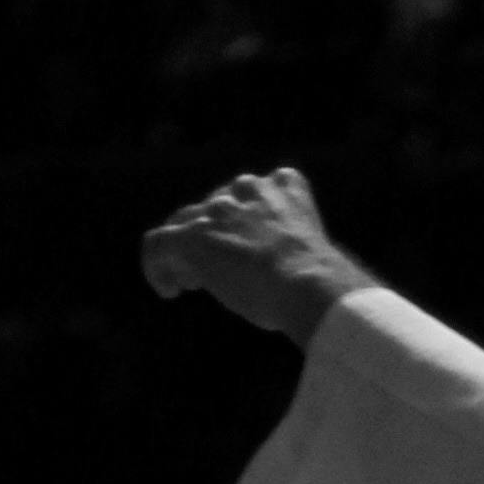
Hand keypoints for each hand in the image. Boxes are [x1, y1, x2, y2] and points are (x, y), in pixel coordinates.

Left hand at [139, 165, 374, 345]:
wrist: (311, 285)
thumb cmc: (325, 287)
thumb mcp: (320, 260)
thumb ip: (303, 257)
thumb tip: (316, 298)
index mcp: (284, 185)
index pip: (253, 191)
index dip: (243, 222)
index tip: (244, 250)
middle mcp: (246, 189)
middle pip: (215, 206)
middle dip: (212, 236)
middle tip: (212, 273)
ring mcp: (217, 210)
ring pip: (186, 222)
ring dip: (187, 252)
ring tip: (189, 282)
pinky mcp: (191, 236)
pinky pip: (159, 243)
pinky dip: (158, 266)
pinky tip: (167, 290)